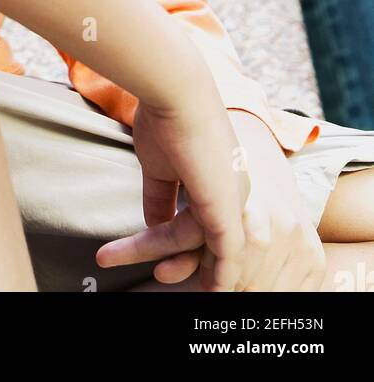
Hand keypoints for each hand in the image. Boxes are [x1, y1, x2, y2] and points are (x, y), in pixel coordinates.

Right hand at [95, 95, 251, 291]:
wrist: (176, 92)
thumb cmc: (164, 117)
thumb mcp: (158, 165)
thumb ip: (159, 196)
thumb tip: (152, 224)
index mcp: (222, 174)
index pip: (213, 216)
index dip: (199, 241)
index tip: (185, 258)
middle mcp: (236, 189)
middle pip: (223, 236)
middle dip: (208, 263)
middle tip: (195, 284)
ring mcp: (235, 201)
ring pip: (224, 249)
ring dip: (209, 273)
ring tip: (202, 295)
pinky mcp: (226, 211)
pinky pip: (227, 256)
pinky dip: (220, 277)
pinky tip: (211, 293)